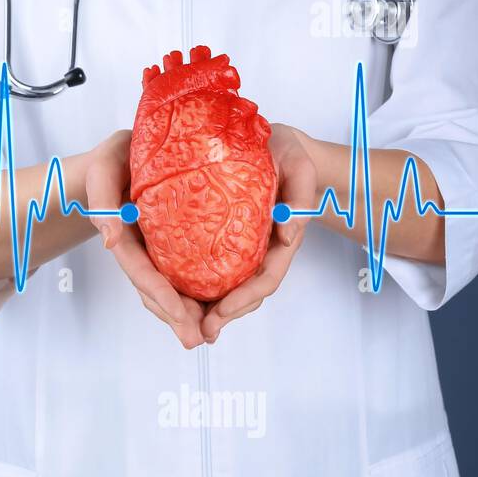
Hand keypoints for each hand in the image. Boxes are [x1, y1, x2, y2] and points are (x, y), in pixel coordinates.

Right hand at [85, 130, 206, 348]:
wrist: (120, 158)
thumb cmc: (110, 162)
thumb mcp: (102, 172)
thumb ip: (102, 202)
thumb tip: (109, 240)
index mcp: (122, 236)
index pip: (141, 272)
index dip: (161, 296)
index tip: (181, 317)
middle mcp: (139, 250)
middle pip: (155, 290)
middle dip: (176, 317)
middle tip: (199, 338)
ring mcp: (154, 251)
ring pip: (169, 288)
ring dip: (187, 313)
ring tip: (209, 332)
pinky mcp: (170, 245)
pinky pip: (182, 274)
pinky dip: (197, 292)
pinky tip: (215, 305)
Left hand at [201, 123, 317, 342]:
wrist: (274, 144)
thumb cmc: (287, 154)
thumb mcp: (298, 167)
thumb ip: (300, 198)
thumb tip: (287, 233)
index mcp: (280, 238)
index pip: (266, 279)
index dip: (244, 299)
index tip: (220, 312)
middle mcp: (262, 249)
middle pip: (245, 293)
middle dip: (223, 316)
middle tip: (198, 332)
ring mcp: (244, 248)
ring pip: (228, 288)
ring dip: (207, 310)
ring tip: (184, 325)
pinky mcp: (224, 240)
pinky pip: (211, 270)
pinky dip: (197, 288)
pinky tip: (177, 298)